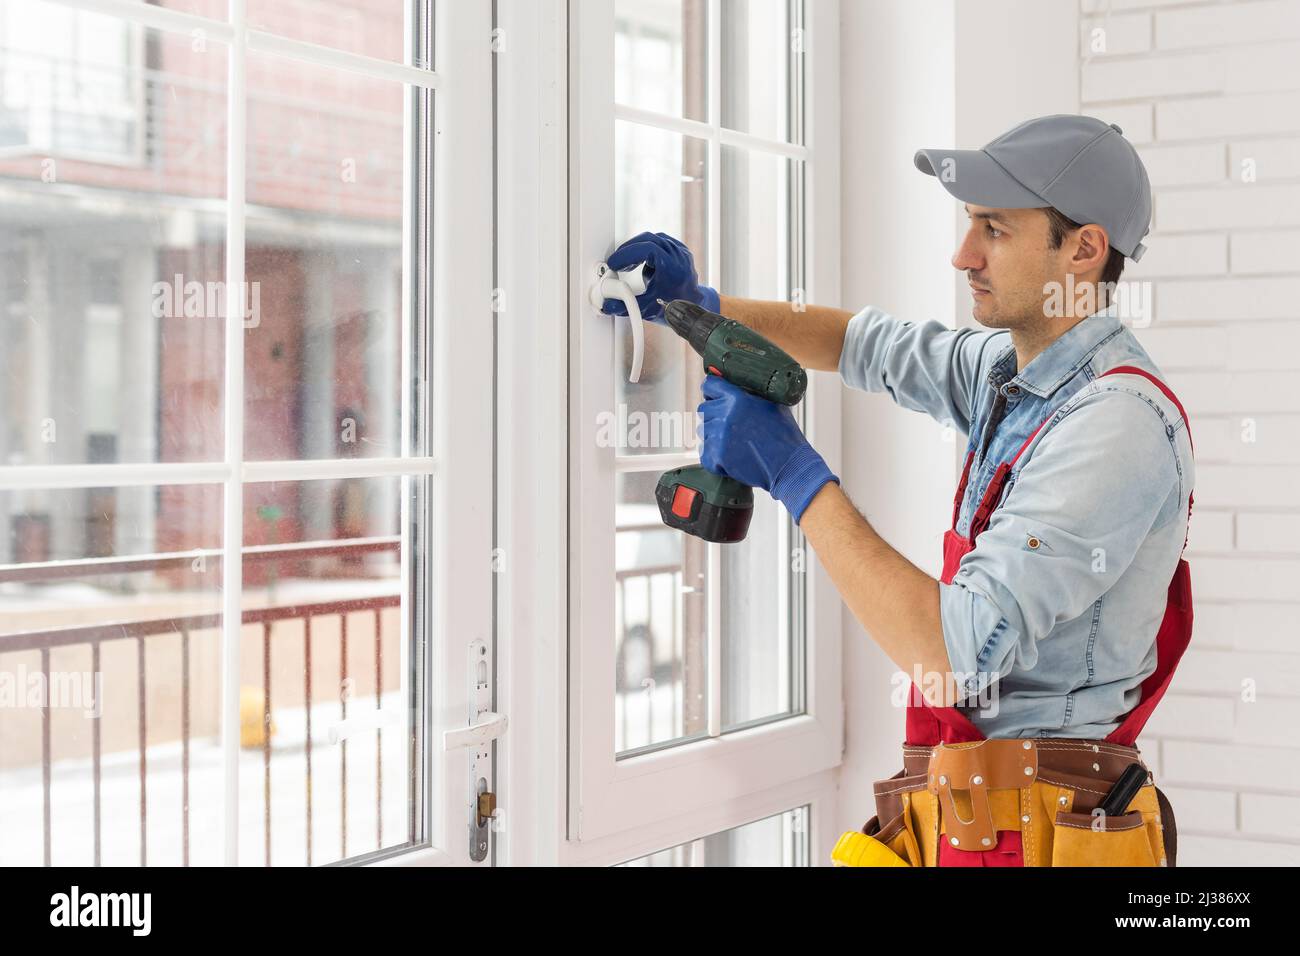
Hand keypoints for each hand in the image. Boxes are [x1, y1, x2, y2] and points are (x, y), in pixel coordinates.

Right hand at [600, 231, 719, 322]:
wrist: (693, 308)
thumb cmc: (675, 308)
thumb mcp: (648, 309)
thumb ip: (627, 306)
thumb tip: (608, 305)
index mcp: (674, 267)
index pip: (647, 249)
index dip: (627, 254)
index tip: (613, 263)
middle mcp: (678, 255)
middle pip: (648, 239)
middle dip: (628, 249)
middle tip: (616, 262)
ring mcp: (680, 251)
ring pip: (653, 239)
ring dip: (636, 249)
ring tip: (625, 264)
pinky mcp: (678, 250)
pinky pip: (659, 243)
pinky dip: (646, 249)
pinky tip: (638, 262)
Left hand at [697, 376, 838, 523]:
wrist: (788, 465)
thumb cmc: (783, 435)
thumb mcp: (771, 403)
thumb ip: (750, 392)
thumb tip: (736, 384)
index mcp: (737, 399)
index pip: (709, 385)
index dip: (712, 391)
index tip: (714, 396)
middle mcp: (725, 415)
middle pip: (703, 409)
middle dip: (714, 415)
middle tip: (730, 425)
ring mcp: (719, 437)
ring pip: (703, 431)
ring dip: (714, 436)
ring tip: (733, 442)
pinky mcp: (717, 457)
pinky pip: (705, 453)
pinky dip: (715, 456)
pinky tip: (732, 455)